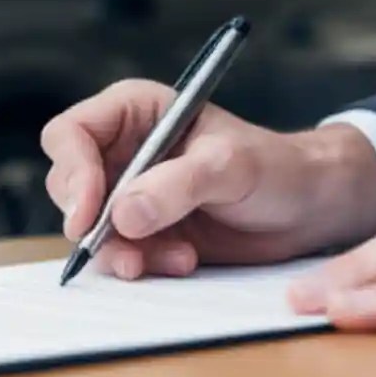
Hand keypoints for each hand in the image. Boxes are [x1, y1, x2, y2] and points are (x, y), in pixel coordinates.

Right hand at [41, 80, 375, 279]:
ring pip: (88, 227)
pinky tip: (183, 261)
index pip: (71, 135)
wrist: (307, 208)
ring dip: (122, 251)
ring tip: (175, 258)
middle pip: (68, 185)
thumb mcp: (231, 166)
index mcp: (134, 112)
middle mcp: (122, 150)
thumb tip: (124, 214)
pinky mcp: (142, 230)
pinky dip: (142, 264)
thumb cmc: (276, 167)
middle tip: (127, 249)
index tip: (89, 214)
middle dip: (93, 222)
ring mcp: (129, 192)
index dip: (72, 173)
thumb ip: (177, 185)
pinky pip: (116, 252)